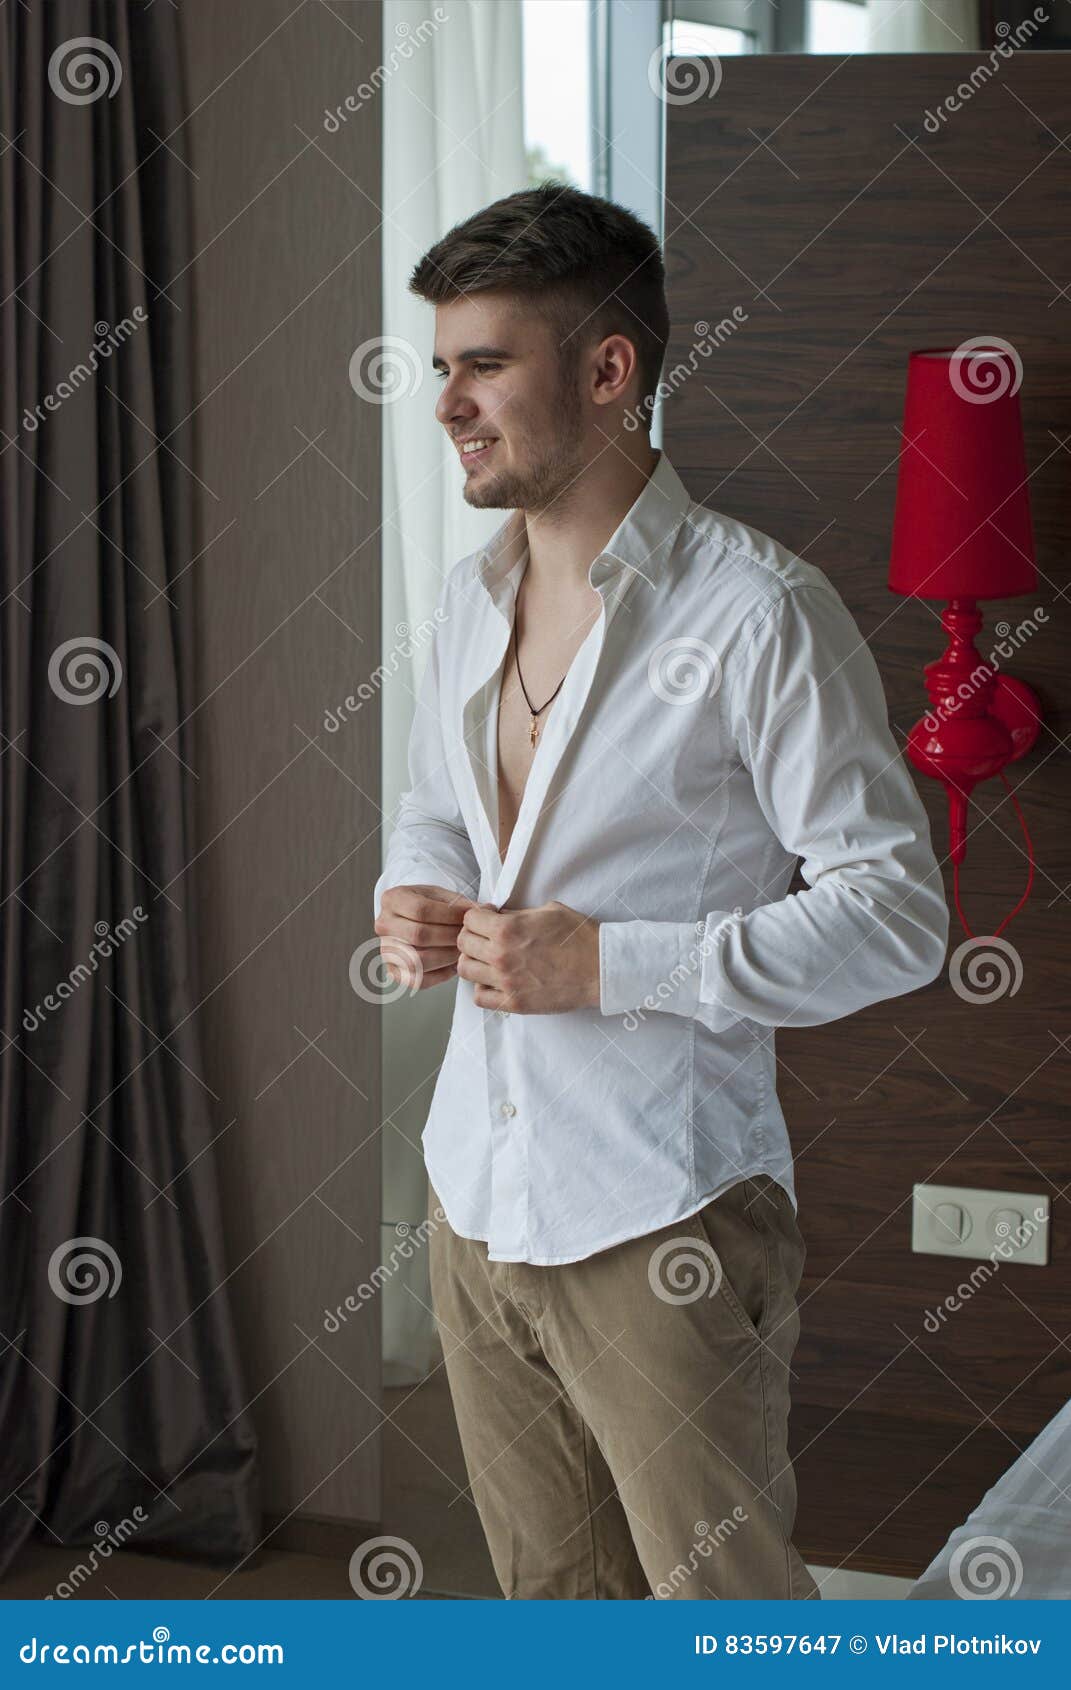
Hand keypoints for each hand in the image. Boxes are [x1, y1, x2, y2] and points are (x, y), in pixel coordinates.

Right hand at [375, 883, 476, 991]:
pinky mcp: (394, 971)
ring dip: (446, 957)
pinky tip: (453, 965)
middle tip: (470, 938)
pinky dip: (440, 975)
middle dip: (450, 937)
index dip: (449, 916)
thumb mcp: (444, 896)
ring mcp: (386, 950)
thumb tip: (486, 912)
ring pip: (417, 960)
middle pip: (418, 935)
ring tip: (463, 951)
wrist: (415, 918)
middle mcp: (383, 924)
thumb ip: (462, 904)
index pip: (420, 910)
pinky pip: (418, 980)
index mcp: (392, 899)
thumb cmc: (432, 906)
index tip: (469, 918)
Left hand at [456, 900, 600, 1013]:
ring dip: (474, 962)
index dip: (478, 916)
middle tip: (487, 937)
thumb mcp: (547, 910)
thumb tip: (498, 916)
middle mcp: (500, 956)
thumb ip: (516, 913)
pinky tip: (495, 981)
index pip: (469, 919)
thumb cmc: (578, 936)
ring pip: (465, 970)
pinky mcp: (514, 1003)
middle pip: (463, 943)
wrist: (600, 968)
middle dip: (473, 936)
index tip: (489, 918)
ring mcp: (505, 982)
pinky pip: (479, 997)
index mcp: (507, 929)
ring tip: (489, 960)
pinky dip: (482, 988)